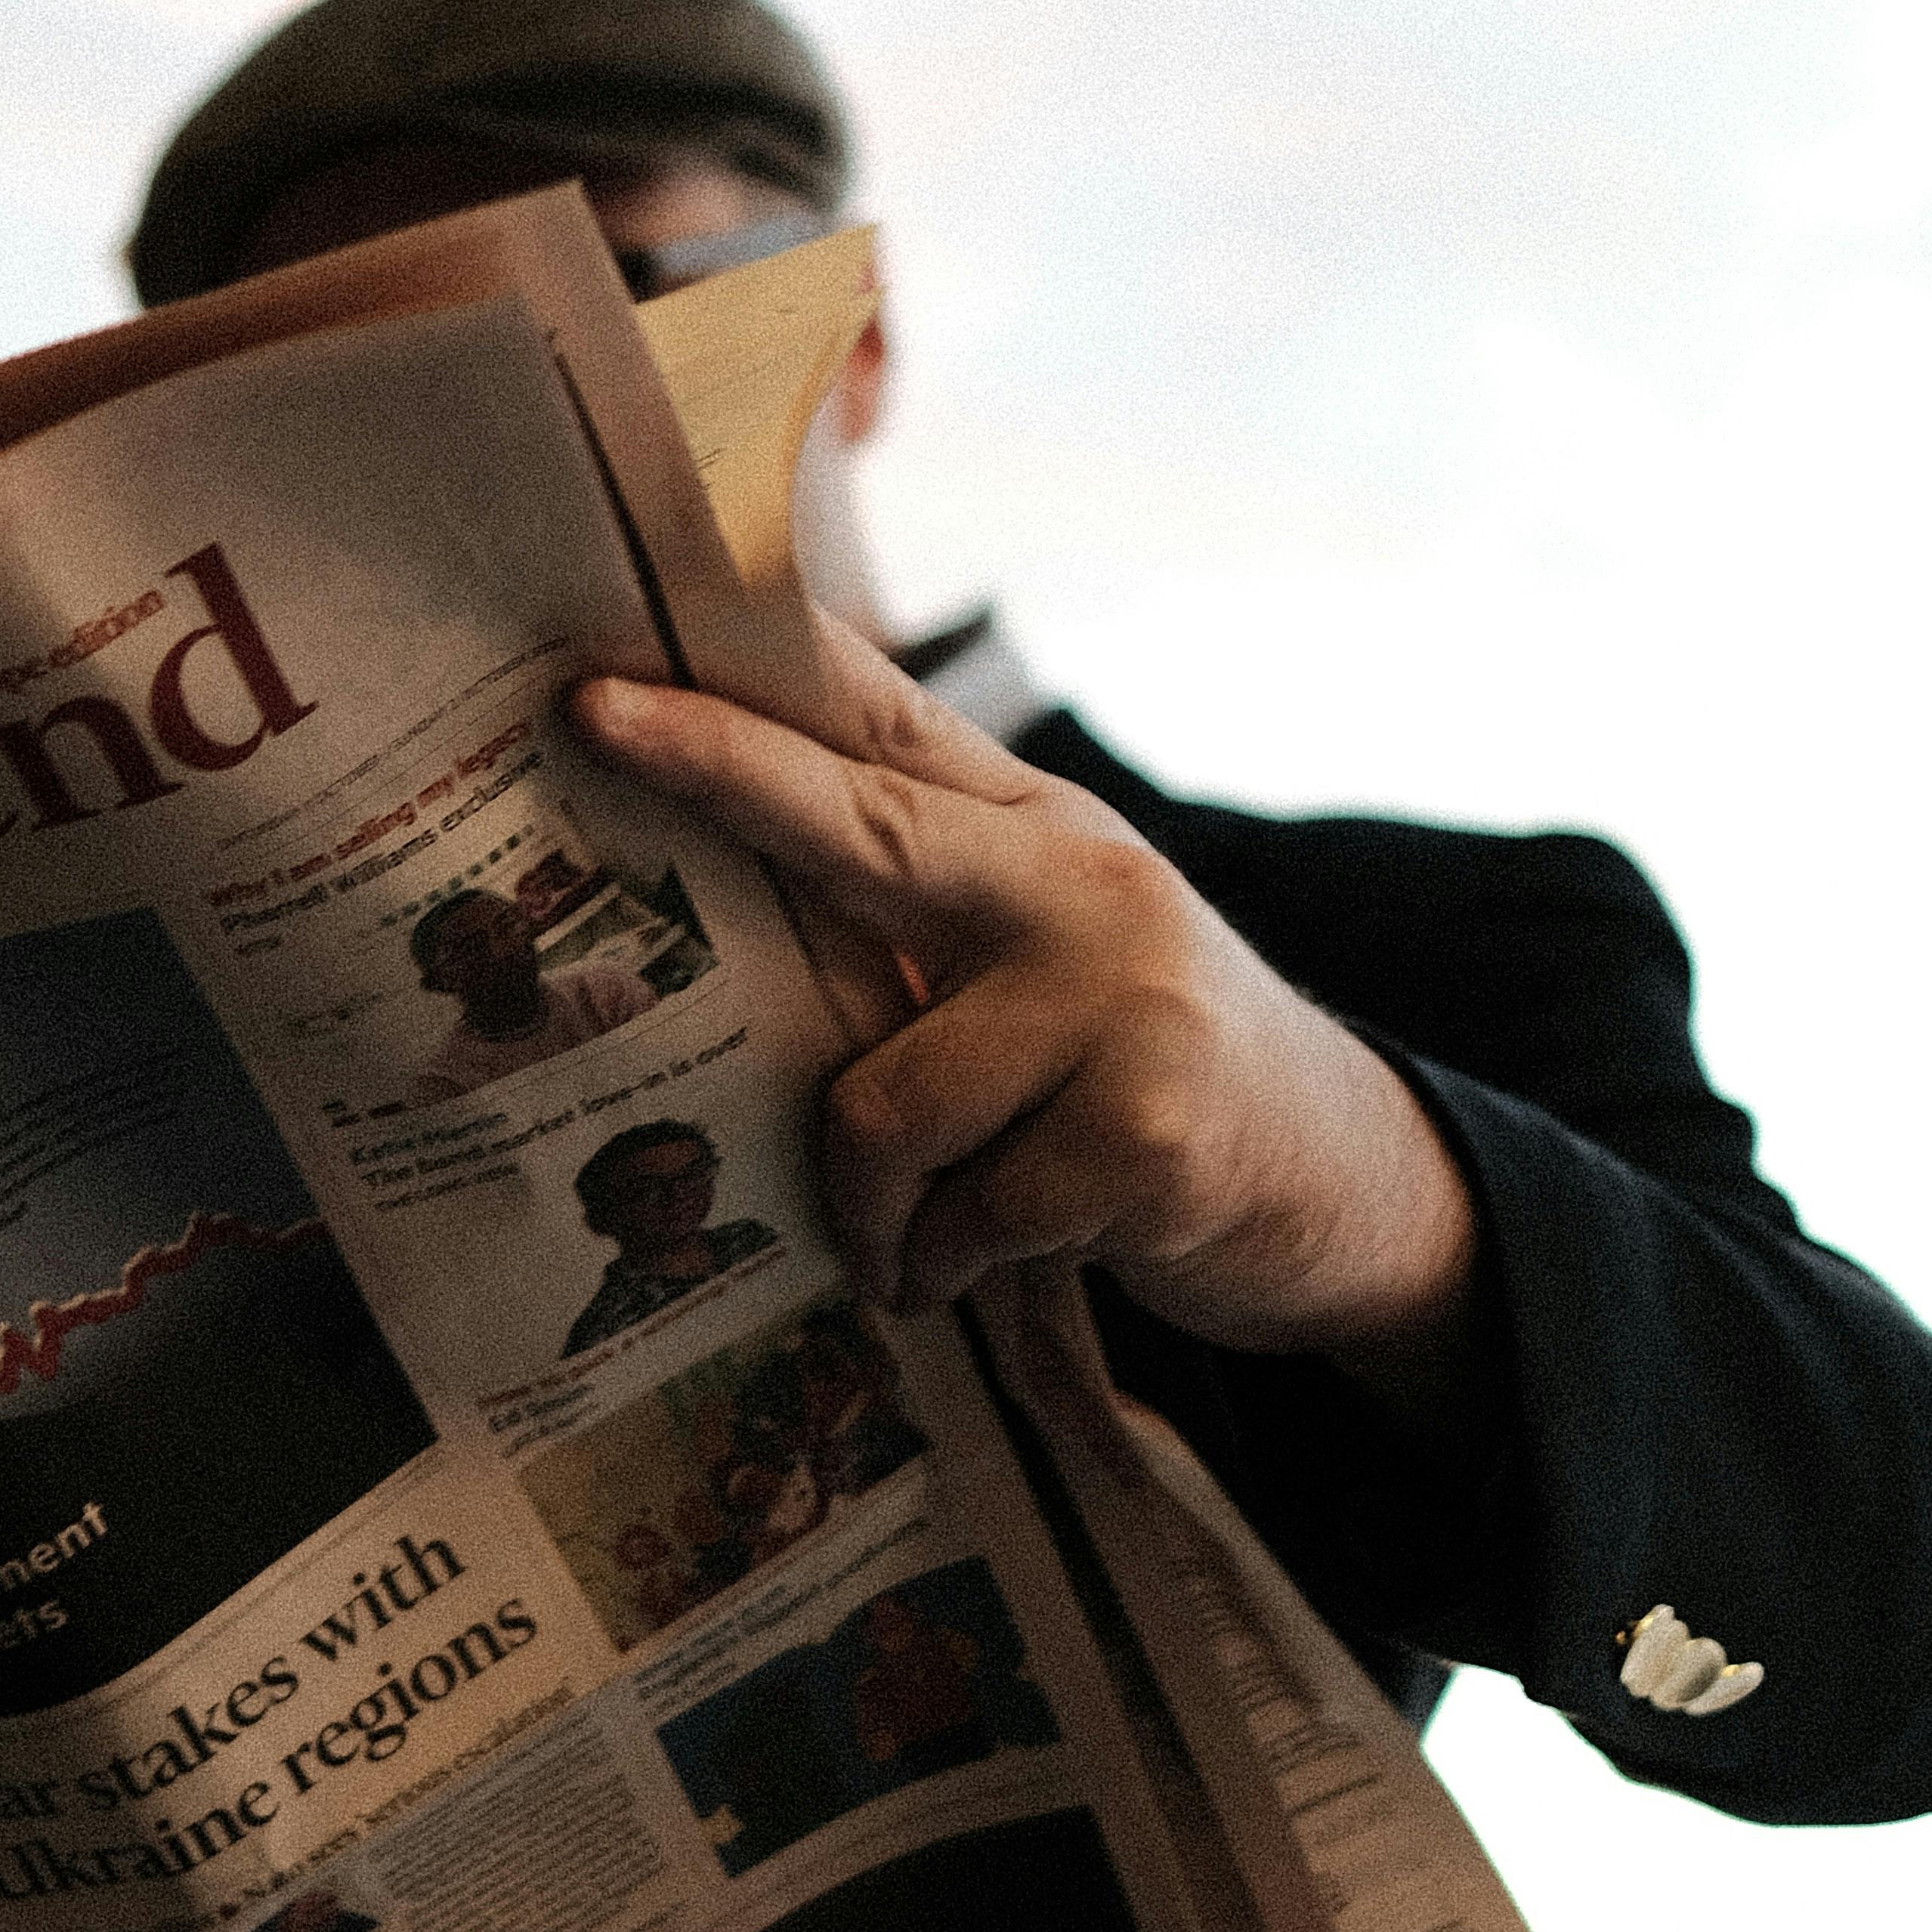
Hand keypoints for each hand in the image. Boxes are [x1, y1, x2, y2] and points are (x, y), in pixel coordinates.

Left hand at [571, 626, 1480, 1425]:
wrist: (1343, 1178)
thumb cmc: (1137, 1069)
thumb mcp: (1042, 956)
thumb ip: (915, 915)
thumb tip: (710, 916)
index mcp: (1036, 832)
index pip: (878, 726)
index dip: (744, 691)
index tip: (605, 664)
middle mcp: (1079, 884)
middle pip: (863, 826)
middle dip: (717, 775)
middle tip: (589, 729)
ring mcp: (1124, 1003)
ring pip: (883, 1103)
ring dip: (871, 1207)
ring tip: (901, 1244)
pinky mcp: (1147, 1134)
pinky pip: (963, 1218)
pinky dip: (948, 1264)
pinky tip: (982, 1267)